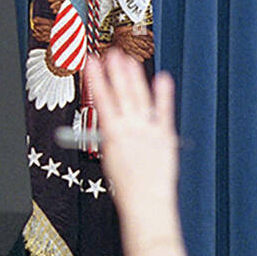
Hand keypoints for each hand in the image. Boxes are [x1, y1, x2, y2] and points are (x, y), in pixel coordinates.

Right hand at [84, 49, 187, 255]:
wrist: (146, 202)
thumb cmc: (127, 185)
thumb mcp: (110, 158)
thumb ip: (111, 135)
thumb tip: (110, 119)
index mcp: (112, 134)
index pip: (101, 98)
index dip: (95, 78)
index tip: (91, 62)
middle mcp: (130, 128)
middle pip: (121, 93)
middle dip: (115, 71)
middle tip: (110, 53)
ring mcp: (149, 130)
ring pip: (139, 97)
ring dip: (133, 77)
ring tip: (128, 59)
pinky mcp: (165, 136)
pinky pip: (163, 111)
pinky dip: (163, 95)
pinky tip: (162, 78)